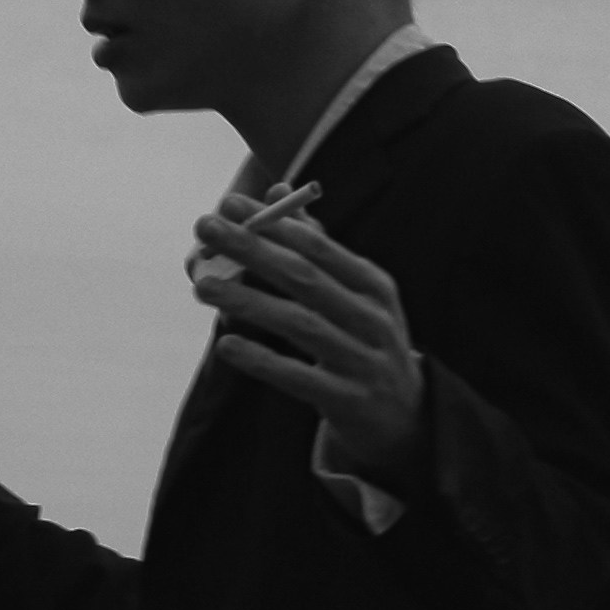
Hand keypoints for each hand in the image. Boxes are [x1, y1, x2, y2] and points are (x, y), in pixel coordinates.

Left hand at [188, 203, 427, 488]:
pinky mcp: (347, 400)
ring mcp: (362, 361)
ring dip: (248, 300)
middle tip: (205, 229)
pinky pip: (298, 377)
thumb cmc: (366, 342)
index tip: (228, 204)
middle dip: (251, 249)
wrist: (406, 418)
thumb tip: (280, 191)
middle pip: (304, 278)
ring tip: (202, 286)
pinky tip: (226, 345)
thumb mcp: (355, 296)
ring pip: (298, 324)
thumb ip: (318, 246)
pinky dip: (262, 361)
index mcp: (374, 286)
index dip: (272, 223)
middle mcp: (372, 319)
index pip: (319, 247)